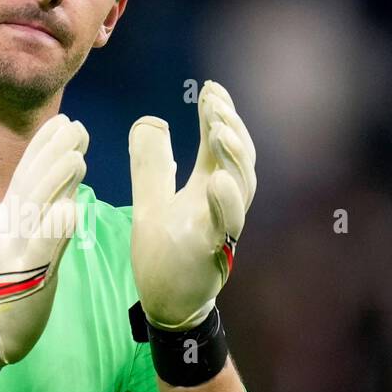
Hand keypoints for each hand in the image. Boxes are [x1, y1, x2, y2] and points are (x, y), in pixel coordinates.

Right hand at [0, 114, 88, 365]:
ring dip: (54, 181)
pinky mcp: (21, 277)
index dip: (44, 147)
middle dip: (52, 152)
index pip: (27, 176)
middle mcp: (7, 229)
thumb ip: (46, 218)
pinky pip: (39, 249)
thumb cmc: (9, 291)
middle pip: (30, 182)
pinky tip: (69, 210)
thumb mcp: (28, 246)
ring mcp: (12, 251)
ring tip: (77, 157)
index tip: (63, 121)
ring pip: (33, 208)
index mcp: (8, 220)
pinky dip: (53, 229)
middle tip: (75, 126)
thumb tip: (68, 190)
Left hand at [128, 80, 256, 329]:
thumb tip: (149, 122)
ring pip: (242, 186)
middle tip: (215, 101)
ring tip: (220, 129)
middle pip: (239, 157)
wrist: (165, 303)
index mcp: (208, 188)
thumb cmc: (164, 255)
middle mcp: (222, 204)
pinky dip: (226, 203)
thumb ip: (151, 165)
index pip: (219, 144)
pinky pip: (227, 226)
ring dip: (234, 156)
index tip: (210, 88)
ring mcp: (222, 227)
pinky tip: (219, 180)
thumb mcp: (149, 201)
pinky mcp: (213, 252)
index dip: (219, 115)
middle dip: (231, 126)